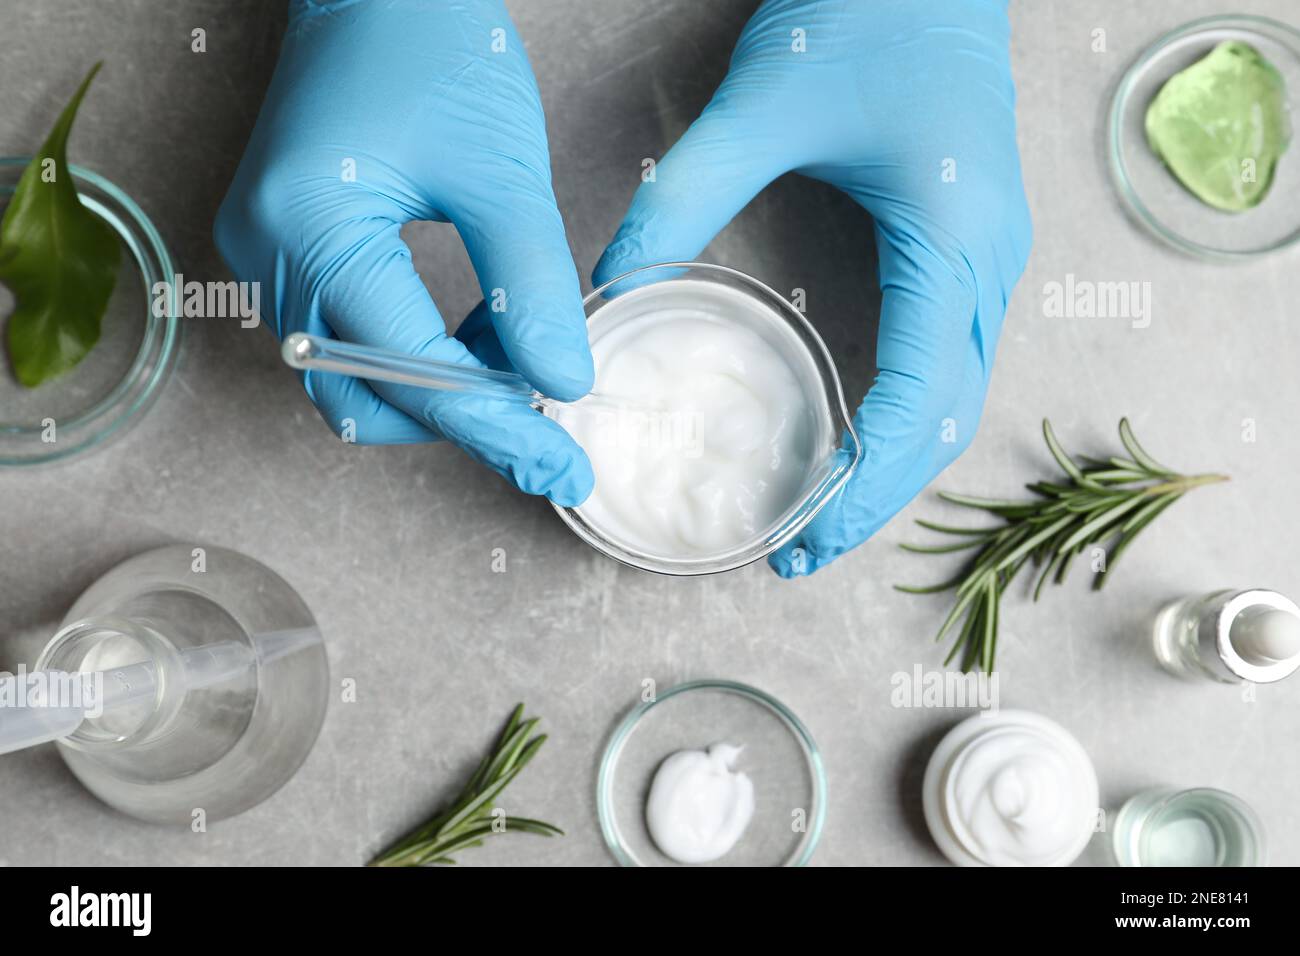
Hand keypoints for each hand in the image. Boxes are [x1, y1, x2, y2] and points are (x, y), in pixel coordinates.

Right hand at [215, 0, 594, 505]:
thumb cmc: (430, 38)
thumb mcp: (500, 164)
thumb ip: (531, 282)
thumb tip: (562, 382)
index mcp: (310, 223)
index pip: (408, 369)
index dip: (493, 424)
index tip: (559, 463)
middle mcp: (266, 250)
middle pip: (362, 397)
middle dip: (460, 421)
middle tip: (548, 429)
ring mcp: (264, 252)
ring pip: (352, 379)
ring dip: (440, 392)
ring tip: (523, 367)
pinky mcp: (284, 247)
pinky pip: (348, 336)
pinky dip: (417, 355)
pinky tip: (483, 336)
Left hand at [594, 0, 1031, 574]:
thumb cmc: (867, 13)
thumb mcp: (761, 106)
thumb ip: (682, 195)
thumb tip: (612, 281)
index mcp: (950, 239)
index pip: (918, 395)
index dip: (864, 480)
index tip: (804, 534)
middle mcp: (988, 265)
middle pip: (949, 420)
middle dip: (879, 499)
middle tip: (801, 553)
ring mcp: (990, 260)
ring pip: (958, 400)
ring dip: (896, 468)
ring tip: (822, 517)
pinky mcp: (970, 252)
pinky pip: (950, 361)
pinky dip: (905, 419)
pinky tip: (851, 441)